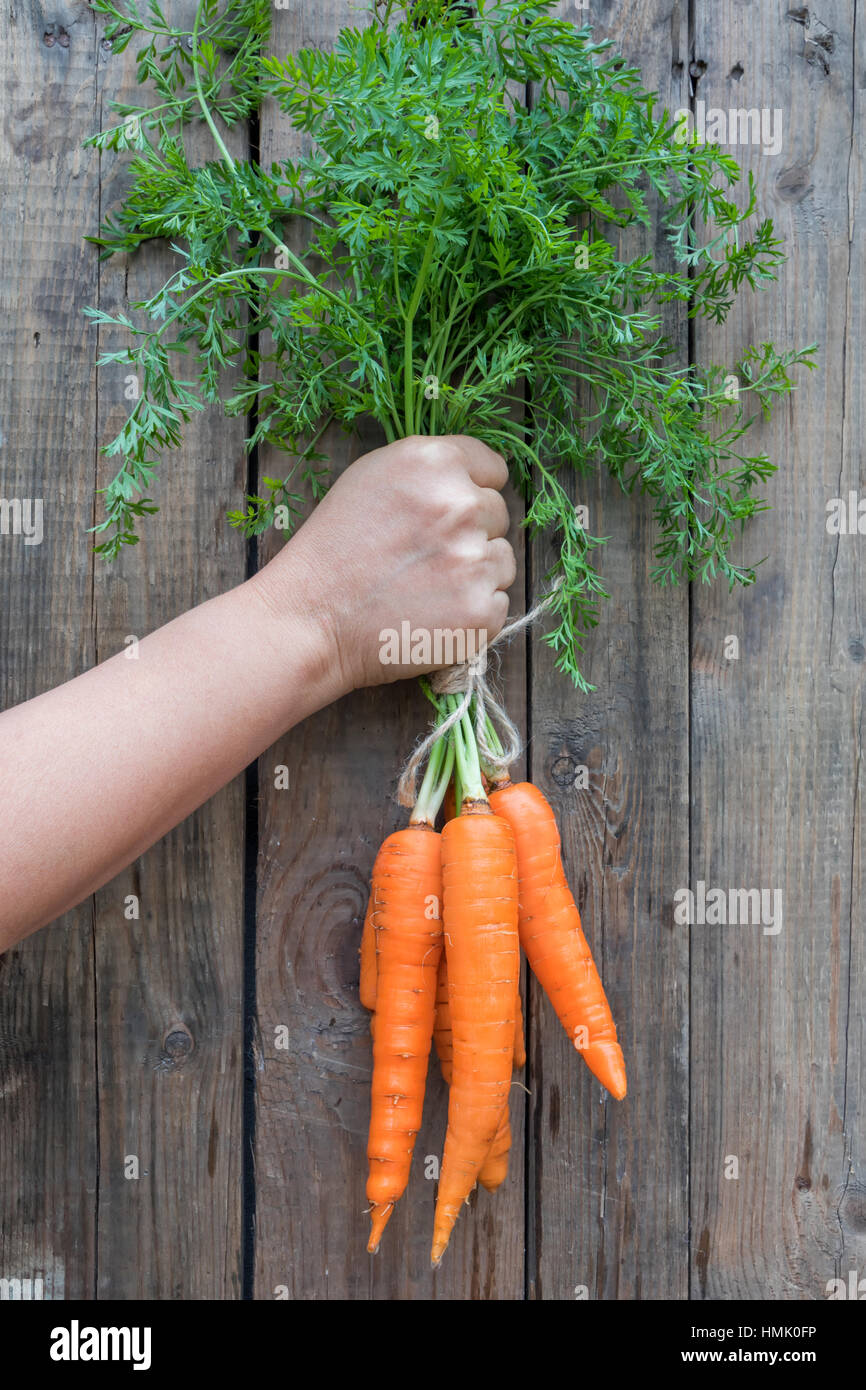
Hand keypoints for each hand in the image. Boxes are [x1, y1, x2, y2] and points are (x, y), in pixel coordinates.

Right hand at [251, 435, 515, 692]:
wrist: (311, 619)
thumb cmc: (334, 548)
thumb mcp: (371, 478)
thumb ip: (430, 473)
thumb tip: (477, 481)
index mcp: (435, 463)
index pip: (493, 470)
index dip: (469, 491)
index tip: (445, 515)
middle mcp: (462, 505)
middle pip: (499, 514)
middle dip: (471, 532)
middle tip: (422, 556)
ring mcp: (475, 561)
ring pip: (502, 560)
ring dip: (476, 573)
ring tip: (425, 587)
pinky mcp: (481, 612)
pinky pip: (499, 603)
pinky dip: (473, 612)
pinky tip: (432, 614)